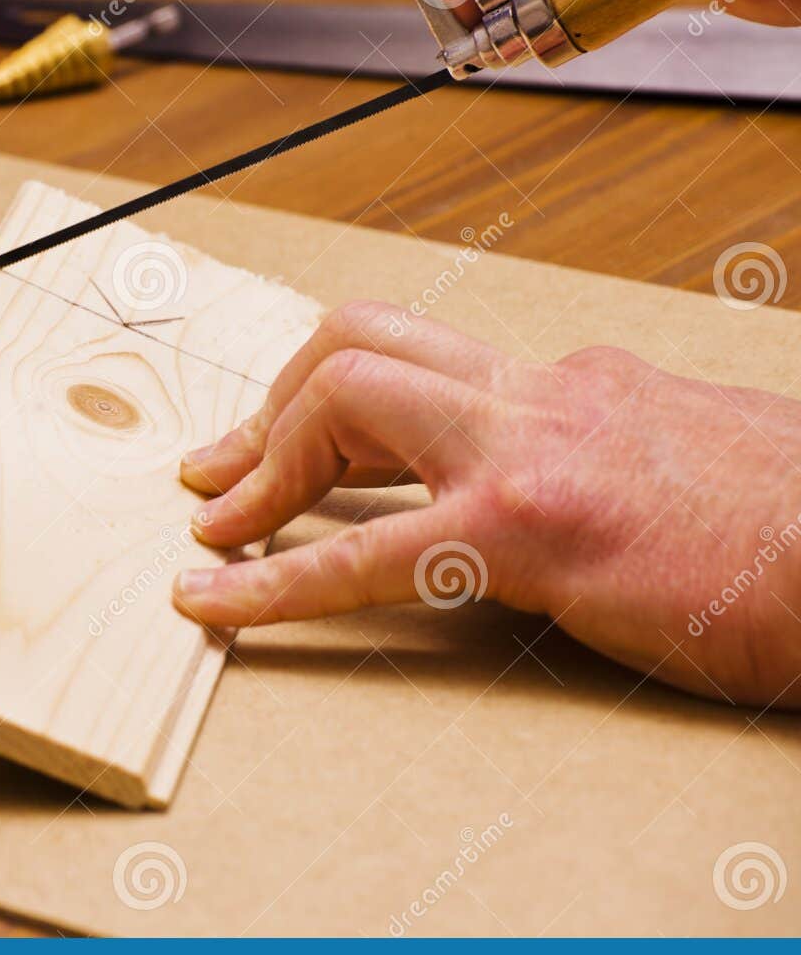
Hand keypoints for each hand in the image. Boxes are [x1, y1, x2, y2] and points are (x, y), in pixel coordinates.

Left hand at [170, 302, 800, 708]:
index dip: (320, 399)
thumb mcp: (676, 459)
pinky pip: (366, 552)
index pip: (412, 359)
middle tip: (216, 478)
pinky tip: (214, 607)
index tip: (272, 445)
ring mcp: (529, 453)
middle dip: (271, 412)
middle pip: (358, 347)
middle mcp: (538, 396)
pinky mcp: (531, 532)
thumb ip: (593, 453)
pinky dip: (273, 583)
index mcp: (569, 385)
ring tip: (211, 533)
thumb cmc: (789, 527)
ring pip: (348, 401)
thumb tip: (539, 478)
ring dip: (263, 467)